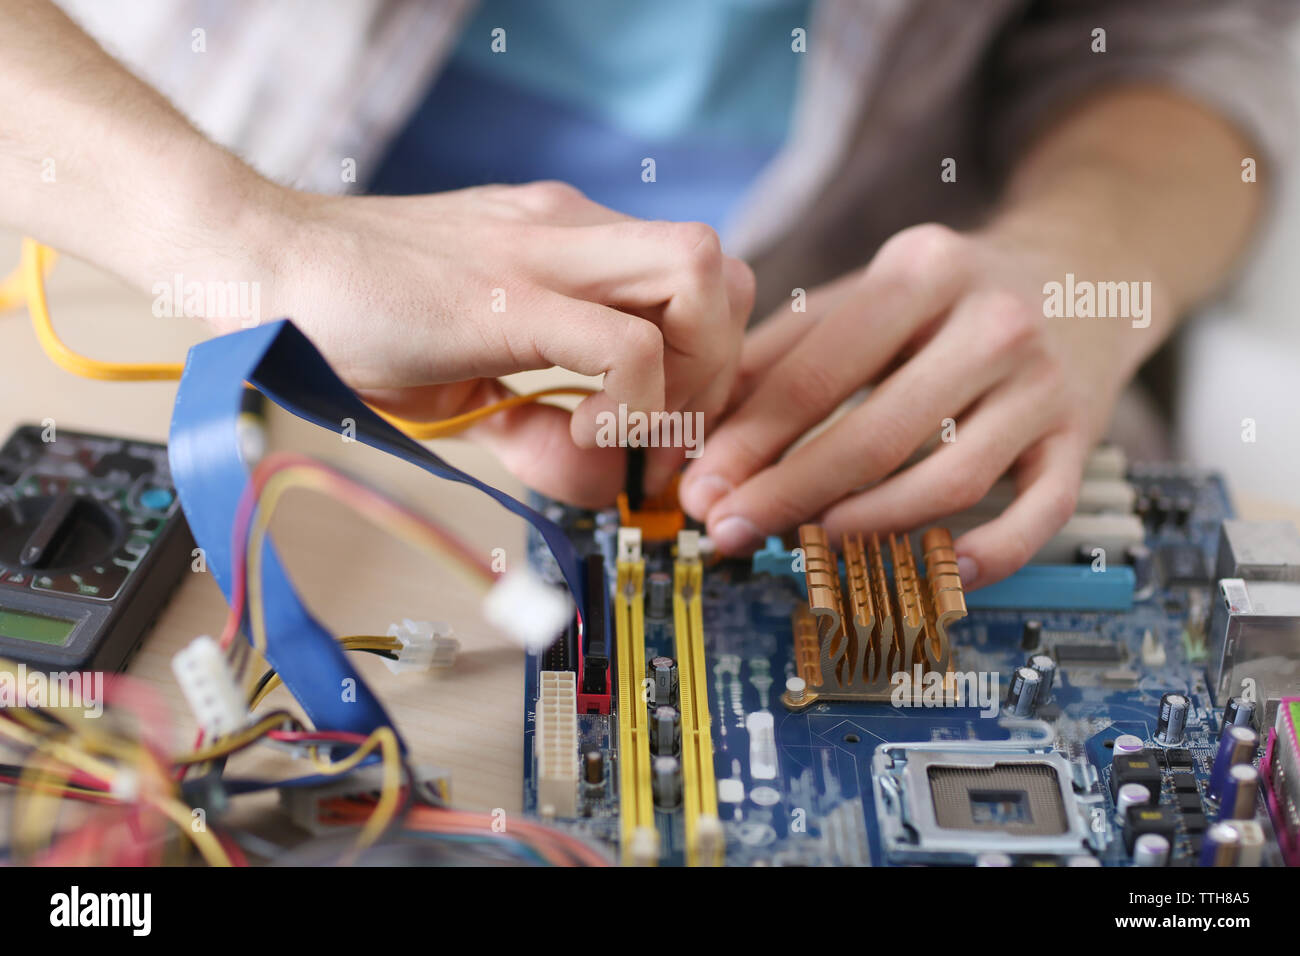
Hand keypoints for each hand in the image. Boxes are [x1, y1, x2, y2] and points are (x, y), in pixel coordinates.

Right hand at [198, 181, 753, 505]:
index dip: (710, 365)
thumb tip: (596, 478)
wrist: (260, 265)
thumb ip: (540, 427)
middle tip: (663, 438)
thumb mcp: (473, 386)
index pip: (698, 280)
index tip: (667, 436)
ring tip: (624, 428)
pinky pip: (627, 346)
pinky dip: (631, 405)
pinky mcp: (508, 294)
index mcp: (568, 244)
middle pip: (724, 270)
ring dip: (691, 374)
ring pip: (699, 277)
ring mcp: (544, 252)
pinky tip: (571, 432)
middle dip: (720, 370)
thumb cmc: (357, 320)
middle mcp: (571, 232)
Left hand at [679, 222, 1160, 587]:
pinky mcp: (1081, 437)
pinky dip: (993, 553)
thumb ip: (781, 351)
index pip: (817, 374)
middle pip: (876, 434)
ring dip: (870, 526)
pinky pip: (1042, 512)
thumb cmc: (949, 294)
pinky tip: (942, 573)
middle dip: (789, 494)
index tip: (700, 488)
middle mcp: (992, 324)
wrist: (1084, 272)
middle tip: (733, 530)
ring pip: (951, 480)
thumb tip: (698, 430)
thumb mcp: (865, 291)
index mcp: (921, 273)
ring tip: (810, 545)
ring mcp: (1043, 386)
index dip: (748, 441)